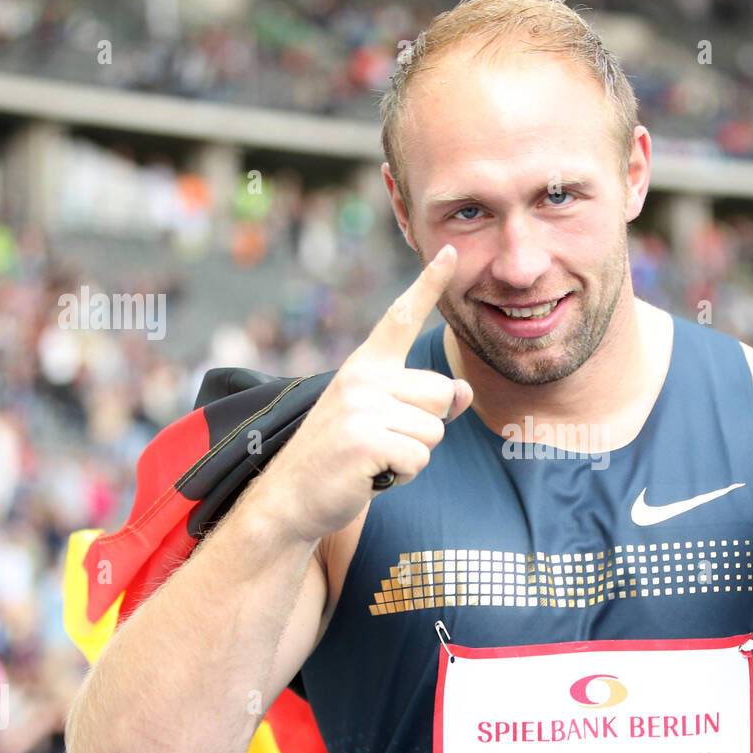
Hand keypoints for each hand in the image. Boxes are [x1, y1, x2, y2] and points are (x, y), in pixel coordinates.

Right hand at [257, 245, 473, 543]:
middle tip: (383, 442)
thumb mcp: (384, 422)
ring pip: (434, 431)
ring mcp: (360, 407)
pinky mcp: (364, 440)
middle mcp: (361, 377)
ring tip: (374, 459)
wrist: (290, 499)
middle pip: (440, 393)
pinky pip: (419, 459)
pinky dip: (403, 476)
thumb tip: (463, 391)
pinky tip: (372, 475)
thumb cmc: (343, 460)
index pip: (402, 317)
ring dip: (414, 456)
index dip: (430, 284)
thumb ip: (423, 403)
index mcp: (365, 366)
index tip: (453, 253)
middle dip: (425, 427)